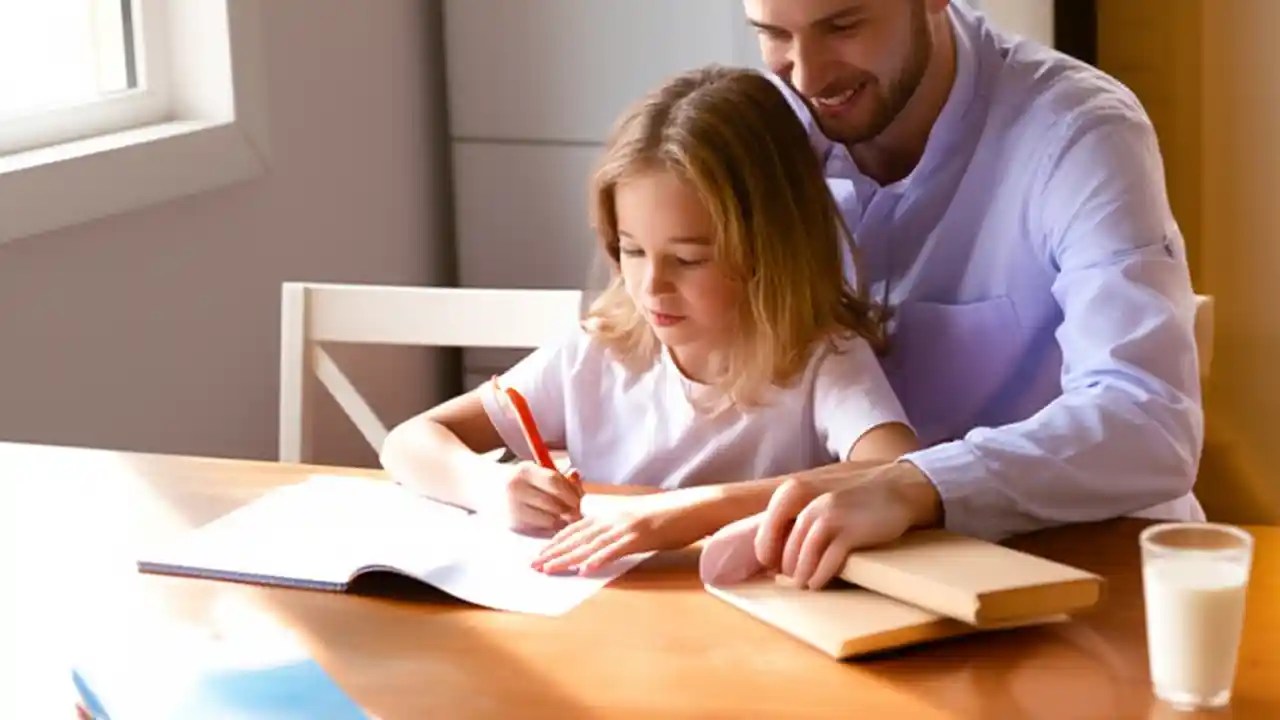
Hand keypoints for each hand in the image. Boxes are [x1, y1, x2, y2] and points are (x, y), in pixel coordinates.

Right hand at [479, 460, 582, 533]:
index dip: (571, 492)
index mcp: (524, 472)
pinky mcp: (513, 525)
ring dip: (563, 521)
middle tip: (578, 511)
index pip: (554, 482)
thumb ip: (558, 475)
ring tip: (567, 517)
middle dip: (570, 510)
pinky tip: (554, 524)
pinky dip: (552, 529)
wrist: (484, 488)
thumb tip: (577, 476)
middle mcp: (515, 490)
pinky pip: (542, 531)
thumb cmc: (518, 479)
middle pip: (554, 503)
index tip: (579, 498)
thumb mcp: (535, 470)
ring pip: (550, 521)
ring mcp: (513, 509)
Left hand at [532, 492, 710, 574]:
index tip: (540, 553)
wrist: (696, 507)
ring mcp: (627, 527)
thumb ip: (618, 531)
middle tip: (534, 565)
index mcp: (613, 514)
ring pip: (590, 544)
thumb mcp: (638, 522)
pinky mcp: (642, 536)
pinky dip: (600, 559)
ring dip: (568, 557)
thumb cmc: (670, 517)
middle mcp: (615, 519)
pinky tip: (586, 569)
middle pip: (577, 536)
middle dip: (554, 551)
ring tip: (550, 569)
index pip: (577, 528)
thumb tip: (602, 545)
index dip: (557, 541)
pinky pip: (616, 549)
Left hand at [755, 462, 940, 589]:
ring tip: (803, 584)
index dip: (766, 551)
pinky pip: (829, 560)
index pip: (767, 528)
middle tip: (788, 581)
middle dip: (785, 568)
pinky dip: (820, 575)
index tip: (769, 567)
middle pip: (787, 546)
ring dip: (801, 575)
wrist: (896, 490)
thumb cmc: (854, 501)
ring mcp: (832, 517)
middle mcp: (811, 504)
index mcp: (796, 493)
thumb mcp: (819, 500)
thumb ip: (799, 516)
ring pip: (805, 554)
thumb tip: (777, 548)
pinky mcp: (852, 531)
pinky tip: (818, 583)